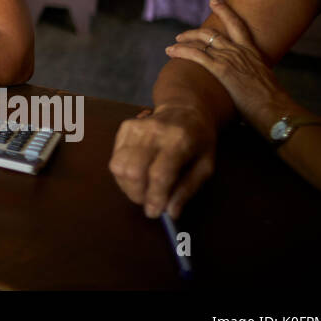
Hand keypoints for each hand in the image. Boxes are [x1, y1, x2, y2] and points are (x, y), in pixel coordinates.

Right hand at [109, 103, 216, 219]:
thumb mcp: (206, 167)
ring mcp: (136, 127)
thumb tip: (170, 212)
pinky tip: (137, 174)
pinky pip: (115, 158)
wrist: (185, 108)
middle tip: (148, 202)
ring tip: (142, 189)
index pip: (159, 174)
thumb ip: (188, 189)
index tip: (155, 213)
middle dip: (138, 194)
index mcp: (180, 141)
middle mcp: (154, 132)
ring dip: (127, 186)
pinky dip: (123, 174)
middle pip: (133, 171)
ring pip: (119, 166)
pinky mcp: (125, 127)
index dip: (154, 198)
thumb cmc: (199, 141)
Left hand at [165, 0, 299, 132]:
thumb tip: (247, 84)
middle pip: (212, 33)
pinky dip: (181, 51)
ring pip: (202, 41)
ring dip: (184, 41)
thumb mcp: (264, 84)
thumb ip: (253, 78)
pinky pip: (197, 55)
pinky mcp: (223, 70)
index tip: (215, 2)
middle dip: (194, 31)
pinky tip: (171, 51)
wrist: (278, 110)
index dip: (225, 12)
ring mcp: (231, 59)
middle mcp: (241, 51)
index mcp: (253, 53)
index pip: (238, 26)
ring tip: (173, 44)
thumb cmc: (273, 104)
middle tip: (182, 34)